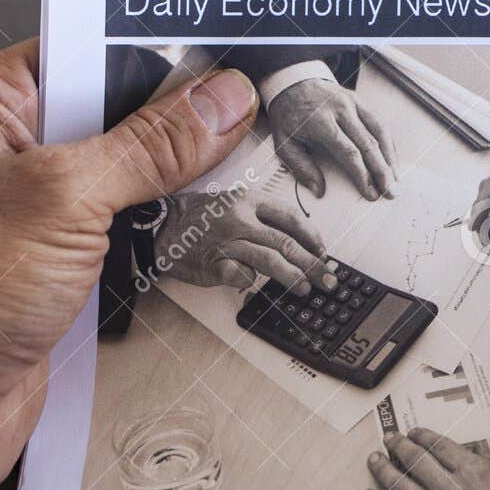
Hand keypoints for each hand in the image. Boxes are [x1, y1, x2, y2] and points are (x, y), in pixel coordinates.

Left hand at [0, 41, 255, 489]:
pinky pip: (125, 228)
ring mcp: (28, 209)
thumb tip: (219, 101)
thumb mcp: (63, 196)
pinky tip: (201, 226)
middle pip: (112, 114)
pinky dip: (162, 230)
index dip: (152, 55)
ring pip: (125, 175)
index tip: (221, 60)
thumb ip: (151, 146)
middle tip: (240, 119)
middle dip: (174, 124)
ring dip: (173, 183)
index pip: (82, 52)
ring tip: (232, 170)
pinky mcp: (55, 263)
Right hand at [156, 189, 330, 296]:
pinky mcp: (214, 265)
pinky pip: (241, 276)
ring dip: (292, 276)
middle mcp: (241, 220)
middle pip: (286, 243)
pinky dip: (253, 282)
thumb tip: (299, 239)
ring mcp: (227, 242)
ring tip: (305, 288)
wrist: (162, 227)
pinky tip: (259, 286)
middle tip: (327, 279)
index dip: (312, 238)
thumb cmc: (202, 217)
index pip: (291, 218)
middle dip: (312, 263)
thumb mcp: (234, 203)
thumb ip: (263, 217)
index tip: (323, 253)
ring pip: (270, 260)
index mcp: (250, 201)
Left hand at [266, 78, 396, 200]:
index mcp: (321, 122)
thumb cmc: (288, 117)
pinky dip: (388, 143)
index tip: (371, 194)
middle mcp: (341, 110)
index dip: (363, 175)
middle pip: (369, 144)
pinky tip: (392, 160)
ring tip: (396, 180)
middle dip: (383, 171)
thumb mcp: (284, 143)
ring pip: (380, 132)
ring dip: (391, 158)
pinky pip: (380, 123)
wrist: (293, 82)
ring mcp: (354, 102)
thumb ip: (301, 167)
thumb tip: (319, 191)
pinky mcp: (361, 101)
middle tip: (392, 192)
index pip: (349, 152)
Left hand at [365, 428, 489, 489]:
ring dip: (384, 469)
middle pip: (416, 460)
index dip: (423, 436)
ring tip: (374, 459)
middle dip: (399, 446)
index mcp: (472, 470)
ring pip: (400, 483)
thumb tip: (477, 451)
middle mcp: (449, 486)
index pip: (439, 446)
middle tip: (389, 438)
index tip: (413, 433)